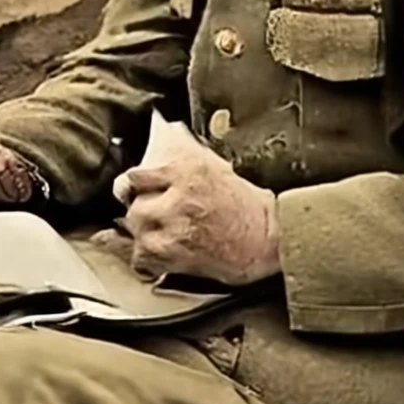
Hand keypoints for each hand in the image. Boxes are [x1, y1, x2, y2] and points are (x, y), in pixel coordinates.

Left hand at [109, 123, 280, 285]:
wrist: (270, 238)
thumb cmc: (245, 204)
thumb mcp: (213, 167)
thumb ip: (181, 159)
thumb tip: (157, 143)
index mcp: (186, 171)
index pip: (136, 176)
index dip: (133, 186)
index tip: (134, 190)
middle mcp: (178, 197)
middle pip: (134, 206)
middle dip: (139, 213)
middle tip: (151, 217)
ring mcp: (176, 227)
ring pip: (136, 231)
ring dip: (143, 236)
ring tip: (158, 236)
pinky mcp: (178, 255)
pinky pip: (143, 258)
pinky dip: (146, 260)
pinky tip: (158, 257)